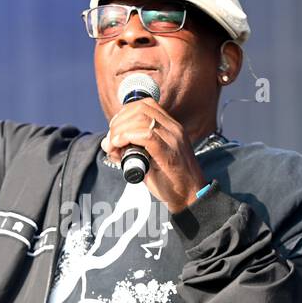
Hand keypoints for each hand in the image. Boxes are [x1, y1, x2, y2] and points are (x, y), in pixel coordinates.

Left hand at [101, 99, 208, 213]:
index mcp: (171, 127)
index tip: (115, 128)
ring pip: (140, 119)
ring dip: (119, 130)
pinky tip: (118, 146)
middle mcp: (173, 129)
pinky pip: (144, 135)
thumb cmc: (170, 182)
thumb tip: (110, 144)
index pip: (146, 105)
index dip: (125, 112)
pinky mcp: (169, 152)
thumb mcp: (151, 159)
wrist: (191, 197)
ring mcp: (173, 139)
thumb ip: (133, 149)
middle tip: (111, 138)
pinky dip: (126, 137)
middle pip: (140, 108)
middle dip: (119, 121)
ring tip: (112, 145)